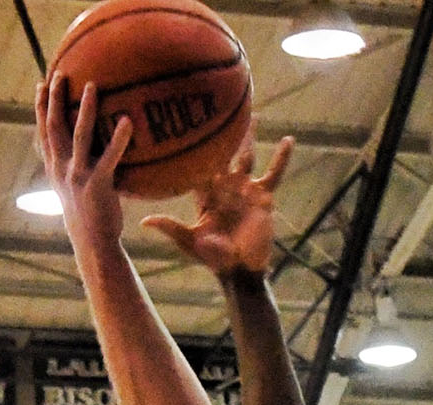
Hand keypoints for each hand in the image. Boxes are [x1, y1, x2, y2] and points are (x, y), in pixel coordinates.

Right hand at [35, 72, 132, 252]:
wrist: (92, 242)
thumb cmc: (88, 213)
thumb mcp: (74, 188)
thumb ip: (76, 165)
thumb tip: (86, 148)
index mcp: (54, 168)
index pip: (43, 132)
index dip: (40, 108)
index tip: (41, 84)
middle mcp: (61, 169)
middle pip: (54, 127)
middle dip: (55, 99)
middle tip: (60, 73)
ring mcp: (78, 176)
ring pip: (78, 135)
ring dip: (85, 109)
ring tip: (92, 86)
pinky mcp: (98, 184)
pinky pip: (110, 156)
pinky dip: (119, 138)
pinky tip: (129, 120)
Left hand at [143, 130, 292, 278]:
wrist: (239, 268)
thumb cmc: (212, 257)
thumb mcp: (190, 241)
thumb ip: (170, 227)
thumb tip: (143, 221)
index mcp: (205, 195)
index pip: (196, 167)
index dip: (190, 151)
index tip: (183, 129)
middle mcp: (225, 187)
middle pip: (222, 155)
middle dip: (219, 136)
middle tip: (214, 108)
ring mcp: (245, 189)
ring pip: (247, 157)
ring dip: (248, 137)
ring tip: (251, 115)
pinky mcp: (263, 194)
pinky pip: (275, 173)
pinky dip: (281, 157)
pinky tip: (289, 139)